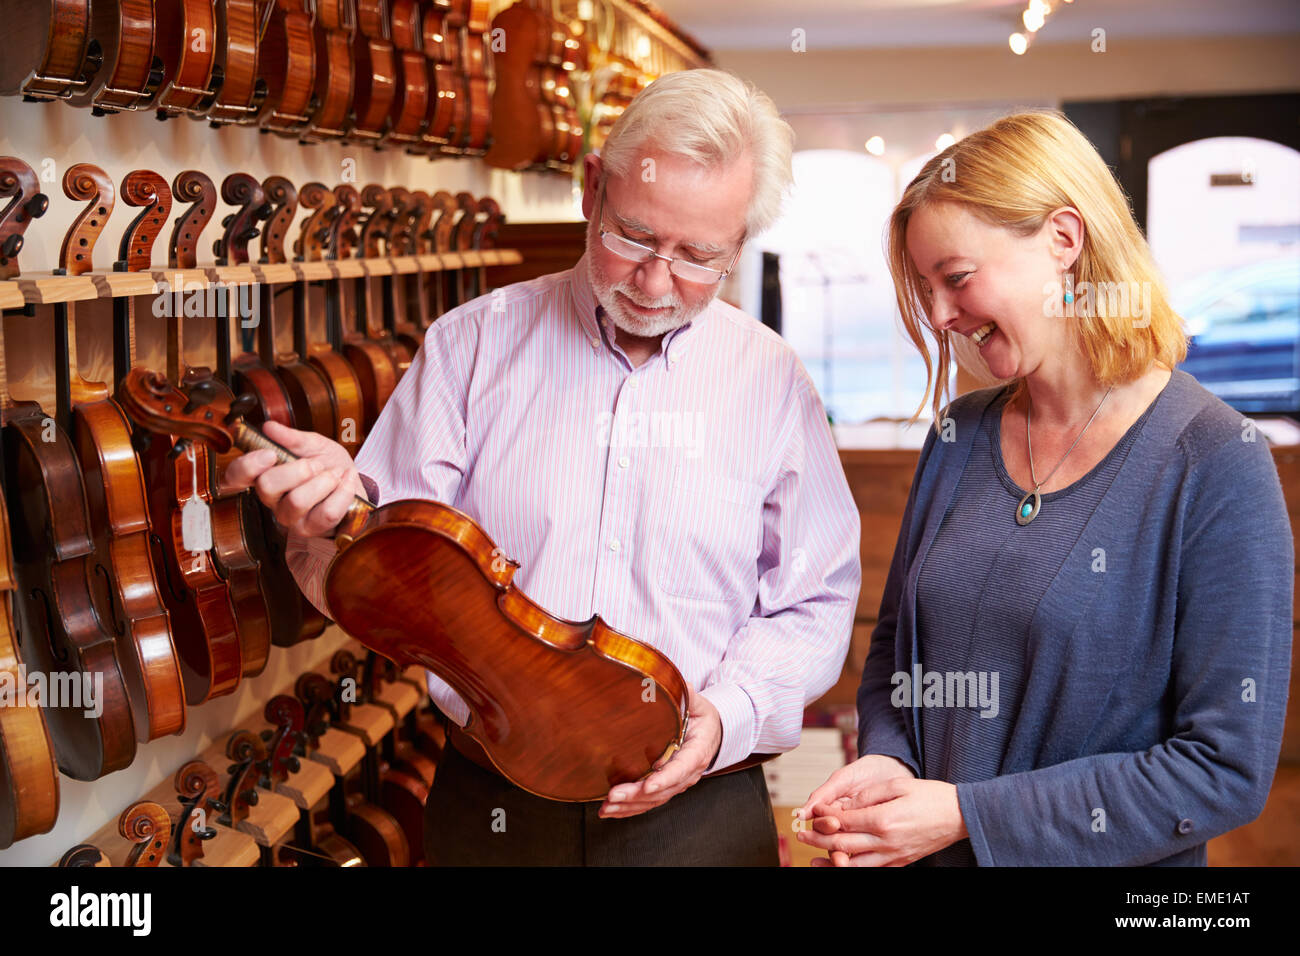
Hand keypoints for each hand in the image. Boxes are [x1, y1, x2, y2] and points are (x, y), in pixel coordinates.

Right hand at [222, 420, 366, 537]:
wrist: (356, 484)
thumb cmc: (330, 466)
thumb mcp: (314, 445)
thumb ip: (292, 438)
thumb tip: (269, 427)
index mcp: (266, 474)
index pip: (236, 476)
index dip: (247, 465)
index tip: (270, 454)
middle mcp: (273, 500)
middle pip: (267, 486)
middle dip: (299, 469)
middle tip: (317, 464)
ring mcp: (291, 518)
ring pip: (297, 501)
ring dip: (324, 481)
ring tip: (335, 475)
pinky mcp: (313, 529)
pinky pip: (327, 513)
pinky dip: (343, 492)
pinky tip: (346, 483)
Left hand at [597, 686, 721, 818]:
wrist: (712, 734)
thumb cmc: (703, 719)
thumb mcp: (699, 705)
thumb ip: (688, 696)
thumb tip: (679, 683)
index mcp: (696, 753)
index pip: (681, 769)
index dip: (664, 778)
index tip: (647, 785)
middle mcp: (687, 774)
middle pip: (662, 790)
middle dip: (637, 795)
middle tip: (614, 796)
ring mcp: (677, 784)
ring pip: (654, 800)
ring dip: (630, 806)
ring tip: (607, 807)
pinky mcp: (666, 788)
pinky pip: (649, 802)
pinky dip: (630, 809)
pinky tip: (611, 810)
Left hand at [797, 775, 967, 866]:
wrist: (959, 815)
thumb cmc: (930, 796)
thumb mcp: (898, 785)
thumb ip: (868, 795)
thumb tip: (845, 805)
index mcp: (883, 819)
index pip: (843, 822)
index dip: (824, 818)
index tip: (812, 813)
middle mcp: (886, 842)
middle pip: (844, 844)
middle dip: (819, 841)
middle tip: (801, 837)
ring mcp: (894, 856)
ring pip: (855, 865)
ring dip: (832, 862)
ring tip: (813, 860)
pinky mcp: (901, 863)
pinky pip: (873, 871)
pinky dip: (854, 869)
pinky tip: (842, 866)